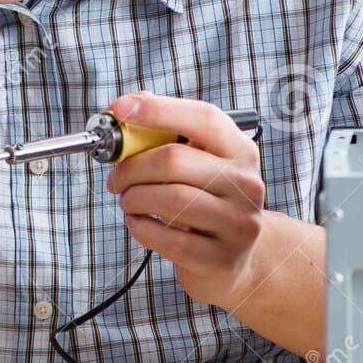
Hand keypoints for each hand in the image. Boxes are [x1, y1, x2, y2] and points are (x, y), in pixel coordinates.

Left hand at [105, 92, 266, 313]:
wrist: (234, 259)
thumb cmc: (205, 201)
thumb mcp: (198, 164)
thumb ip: (167, 134)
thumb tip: (131, 103)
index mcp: (240, 151)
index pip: (203, 118)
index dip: (158, 110)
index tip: (120, 109)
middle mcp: (246, 185)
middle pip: (174, 160)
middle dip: (132, 167)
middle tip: (116, 178)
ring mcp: (237, 224)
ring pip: (170, 199)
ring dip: (134, 198)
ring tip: (128, 200)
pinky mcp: (220, 258)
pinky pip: (167, 238)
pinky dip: (140, 227)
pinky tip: (139, 222)